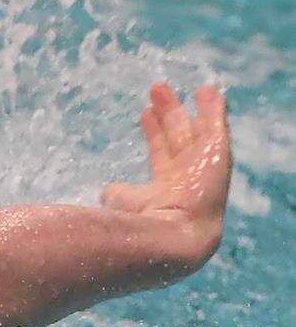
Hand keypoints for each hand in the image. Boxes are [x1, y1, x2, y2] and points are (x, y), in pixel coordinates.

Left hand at [102, 83, 230, 264]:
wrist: (169, 240)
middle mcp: (187, 180)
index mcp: (166, 193)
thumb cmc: (141, 228)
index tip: (145, 113)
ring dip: (191, 109)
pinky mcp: (217, 157)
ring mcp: (204, 170)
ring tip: (186, 87)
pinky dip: (214, 110)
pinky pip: (216, 128)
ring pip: (198, 132)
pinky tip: (210, 91)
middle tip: (157, 90)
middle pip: (179, 139)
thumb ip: (120, 196)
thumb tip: (108, 190)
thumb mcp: (122, 207)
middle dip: (169, 115)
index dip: (154, 133)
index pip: (161, 155)